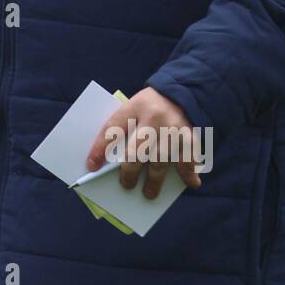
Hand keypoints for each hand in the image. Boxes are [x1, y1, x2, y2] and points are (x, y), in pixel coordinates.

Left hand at [85, 88, 203, 197]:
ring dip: (155, 179)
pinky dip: (190, 172)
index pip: (113, 129)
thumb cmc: (148, 107)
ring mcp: (172, 127)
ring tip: (149, 194)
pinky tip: (192, 183)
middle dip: (130, 171)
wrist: (179, 90)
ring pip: (162, 158)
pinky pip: (189, 156)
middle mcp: (153, 117)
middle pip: (138, 148)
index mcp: (133, 108)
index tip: (92, 166)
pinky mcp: (189, 134)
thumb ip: (122, 129)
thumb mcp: (131, 108)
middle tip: (126, 185)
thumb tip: (108, 162)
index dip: (100, 148)